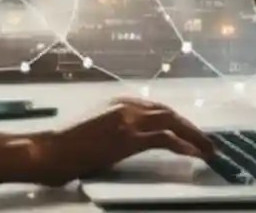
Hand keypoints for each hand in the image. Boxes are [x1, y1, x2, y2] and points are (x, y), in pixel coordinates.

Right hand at [0, 97, 214, 186]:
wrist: (47, 150)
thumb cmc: (63, 146)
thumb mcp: (91, 128)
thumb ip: (112, 128)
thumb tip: (126, 140)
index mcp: (116, 102)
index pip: (155, 108)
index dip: (176, 120)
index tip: (188, 130)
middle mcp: (124, 105)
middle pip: (168, 112)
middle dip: (190, 127)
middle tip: (206, 140)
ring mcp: (127, 120)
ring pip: (172, 122)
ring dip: (194, 136)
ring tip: (208, 149)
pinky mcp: (127, 137)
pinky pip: (164, 139)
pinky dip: (183, 145)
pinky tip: (193, 153)